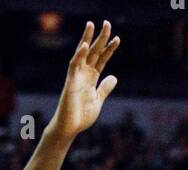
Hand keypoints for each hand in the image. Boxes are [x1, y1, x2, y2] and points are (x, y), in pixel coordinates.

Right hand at [49, 21, 119, 142]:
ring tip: (92, 25)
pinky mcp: (70, 81)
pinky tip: (85, 45)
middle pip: (94, 52)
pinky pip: (74, 65)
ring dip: (87, 39)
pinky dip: (79, 55)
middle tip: (107, 23)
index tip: (118, 39)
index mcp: (91, 77)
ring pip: (82, 53)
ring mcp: (77, 76)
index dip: (109, 49)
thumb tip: (114, 77)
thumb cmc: (81, 115)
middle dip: (101, 38)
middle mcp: (84, 73)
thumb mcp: (98, 100)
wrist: (70, 127)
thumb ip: (105, 88)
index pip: (102, 59)